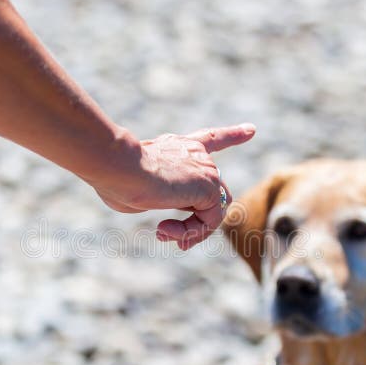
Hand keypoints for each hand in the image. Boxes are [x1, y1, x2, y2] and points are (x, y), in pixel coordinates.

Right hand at [94, 123, 255, 248]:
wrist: (118, 165)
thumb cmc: (114, 177)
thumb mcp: (135, 186)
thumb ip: (154, 194)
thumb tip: (161, 204)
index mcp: (177, 146)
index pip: (211, 139)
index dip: (232, 136)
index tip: (251, 130)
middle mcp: (196, 153)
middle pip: (211, 195)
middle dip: (193, 222)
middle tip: (163, 234)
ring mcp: (206, 169)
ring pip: (211, 212)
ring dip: (188, 230)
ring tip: (162, 233)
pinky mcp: (210, 186)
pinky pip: (209, 221)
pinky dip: (190, 232)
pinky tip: (165, 229)